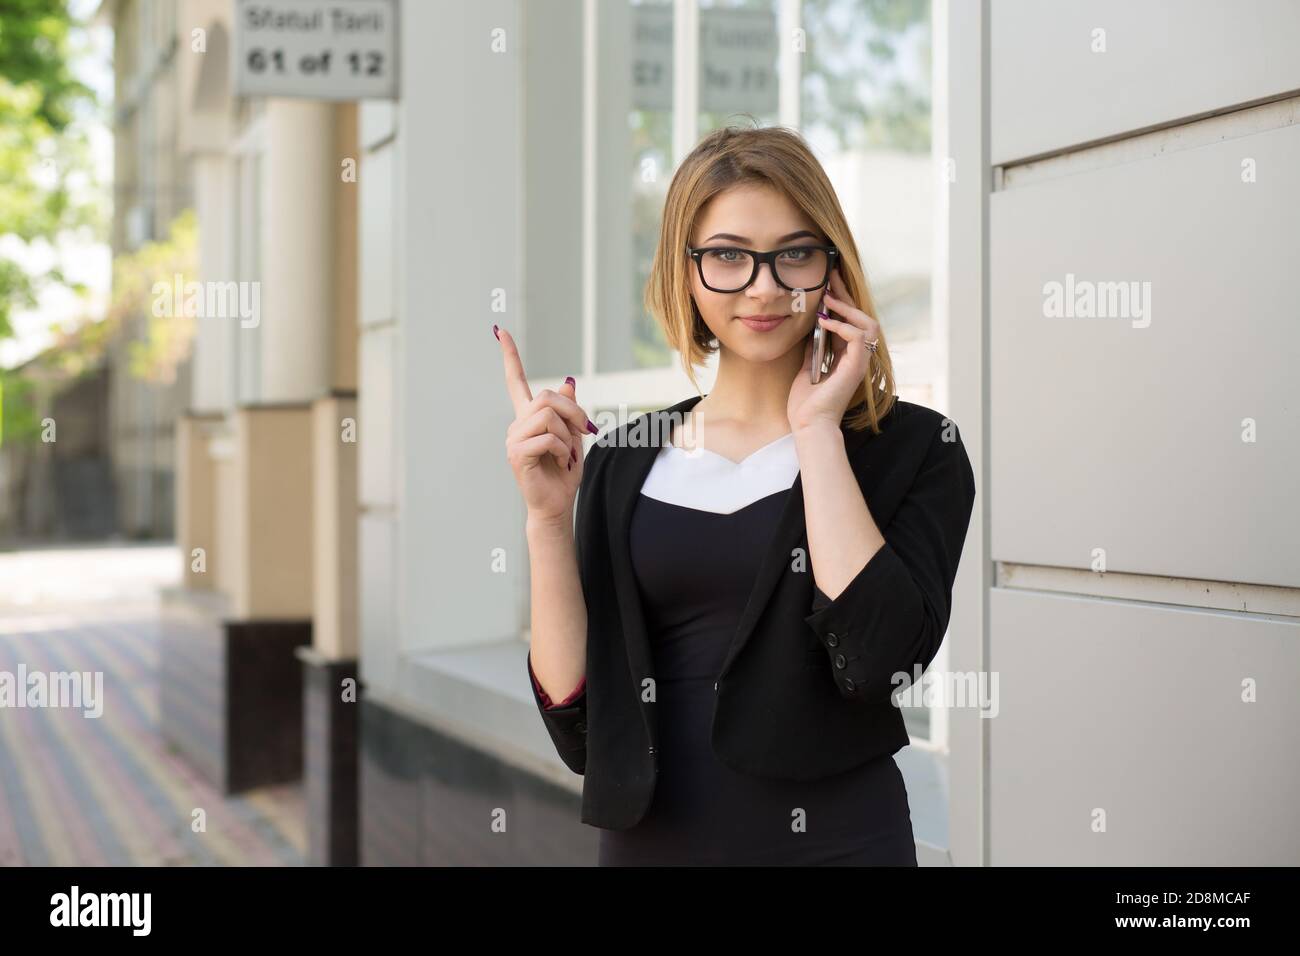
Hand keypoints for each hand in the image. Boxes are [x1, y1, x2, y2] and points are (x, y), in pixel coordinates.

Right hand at [497, 325, 595, 524]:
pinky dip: (563, 449)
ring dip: (568, 435)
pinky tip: (560, 462)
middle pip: (548, 397)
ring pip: (548, 416)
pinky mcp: (517, 453)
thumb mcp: (573, 436)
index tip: (500, 331)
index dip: (509, 356)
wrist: (556, 505)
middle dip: (574, 412)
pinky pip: (548, 437)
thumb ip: (569, 411)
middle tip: (585, 431)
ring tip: (565, 454)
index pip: (515, 381)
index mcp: (528, 418)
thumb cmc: (563, 473)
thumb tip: (568, 382)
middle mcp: (517, 425)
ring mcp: (514, 439)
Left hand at [787, 268, 880, 432]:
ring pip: (868, 324)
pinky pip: (858, 337)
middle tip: (830, 275)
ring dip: (847, 308)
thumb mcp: (806, 368)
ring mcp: (859, 362)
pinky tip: (825, 322)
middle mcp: (857, 357)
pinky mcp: (856, 367)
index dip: (840, 300)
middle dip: (845, 294)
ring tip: (827, 299)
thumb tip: (810, 329)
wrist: (809, 425)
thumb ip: (812, 349)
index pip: (849, 321)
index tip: (827, 283)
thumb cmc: (806, 404)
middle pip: (860, 317)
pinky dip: (843, 326)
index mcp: (846, 357)